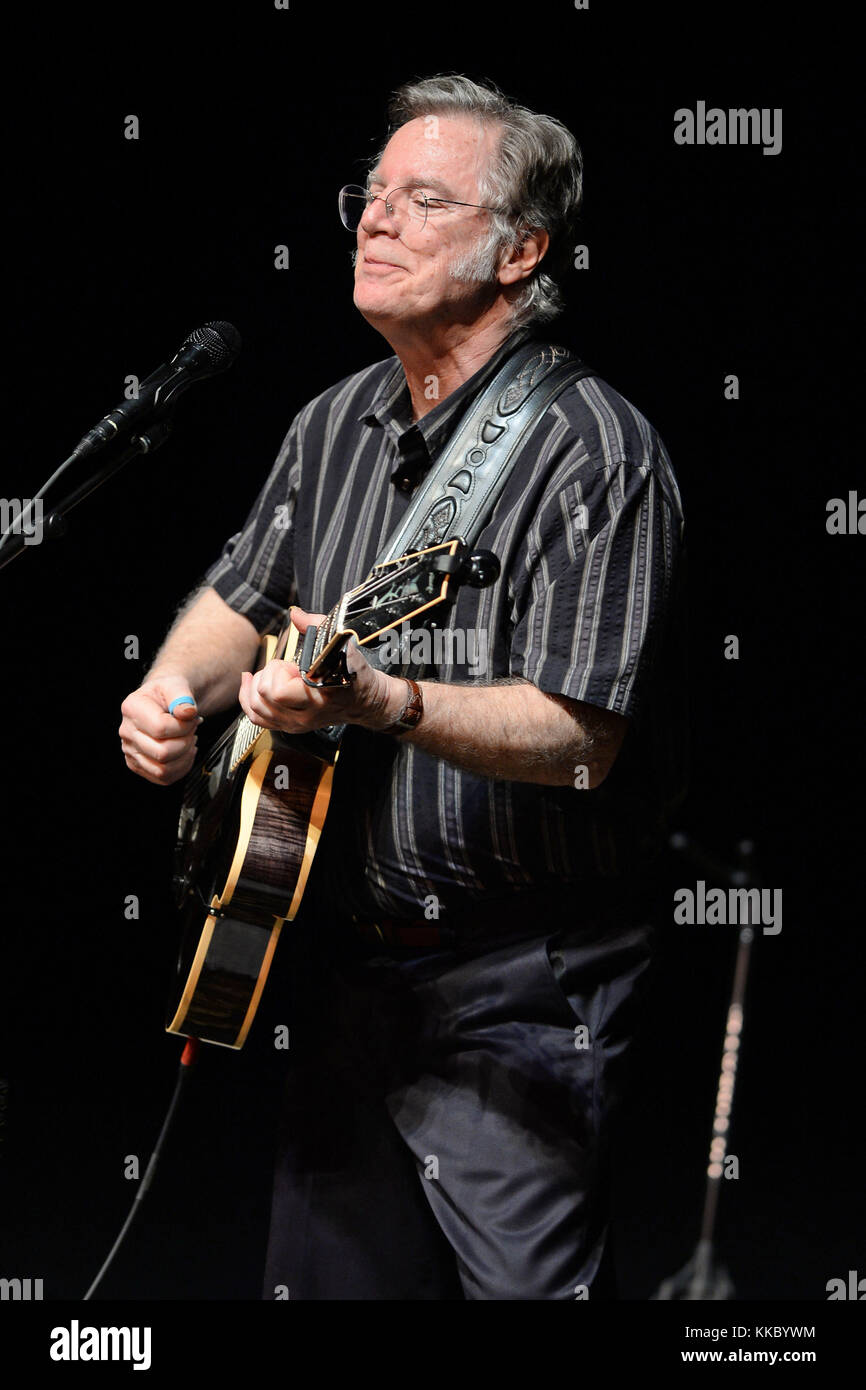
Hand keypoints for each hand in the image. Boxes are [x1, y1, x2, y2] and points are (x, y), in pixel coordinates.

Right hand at [119, 674, 201, 785]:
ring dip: (184, 757)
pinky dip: (181, 768)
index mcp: (132, 708)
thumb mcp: (176, 685)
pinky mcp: (138, 765)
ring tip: (189, 740)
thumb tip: (187, 713)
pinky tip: (184, 752)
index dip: (183, 726)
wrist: (161, 701)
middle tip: (191, 730)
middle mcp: (126, 731)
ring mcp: (130, 751)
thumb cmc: (167, 693)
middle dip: (186, 742)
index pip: (161, 728)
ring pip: (162, 770)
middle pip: (162, 752)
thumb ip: (183, 696)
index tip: (191, 718)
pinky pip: (163, 778)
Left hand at [238, 606, 401, 733]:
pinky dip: (249, 700)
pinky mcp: (289, 726)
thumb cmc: (355, 674)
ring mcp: (296, 723)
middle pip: (263, 697)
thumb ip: (317, 626)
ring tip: (272, 676)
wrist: (364, 701)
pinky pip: (257, 718)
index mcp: (318, 695)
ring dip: (257, 687)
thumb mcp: (342, 644)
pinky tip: (252, 684)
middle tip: (286, 669)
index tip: (293, 664)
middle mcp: (305, 714)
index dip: (278, 671)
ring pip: (256, 708)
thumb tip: (296, 614)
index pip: (277, 691)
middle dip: (268, 675)